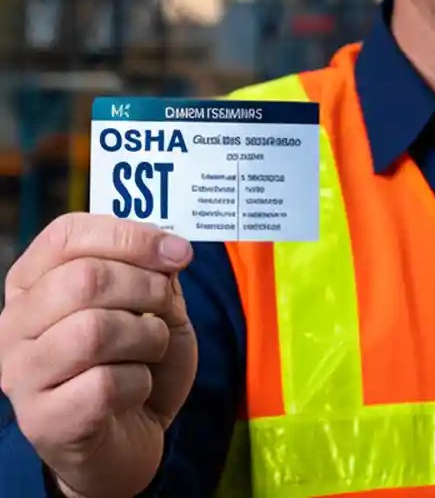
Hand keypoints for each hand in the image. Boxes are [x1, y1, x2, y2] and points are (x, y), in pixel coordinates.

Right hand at [0, 213, 197, 497]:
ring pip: (95, 331)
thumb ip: (154, 274)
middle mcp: (14, 324)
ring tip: (150, 352)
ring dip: (147, 339)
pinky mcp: (42, 420)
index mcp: (33, 283)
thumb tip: (171, 248)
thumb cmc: (135, 364)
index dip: (131, 237)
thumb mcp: (153, 308)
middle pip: (85, 279)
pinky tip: (135, 391)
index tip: (179, 254)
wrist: (127, 438)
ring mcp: (21, 373)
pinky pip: (106, 384)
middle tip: (166, 310)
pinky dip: (141, 383)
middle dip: (147, 290)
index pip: (67, 234)